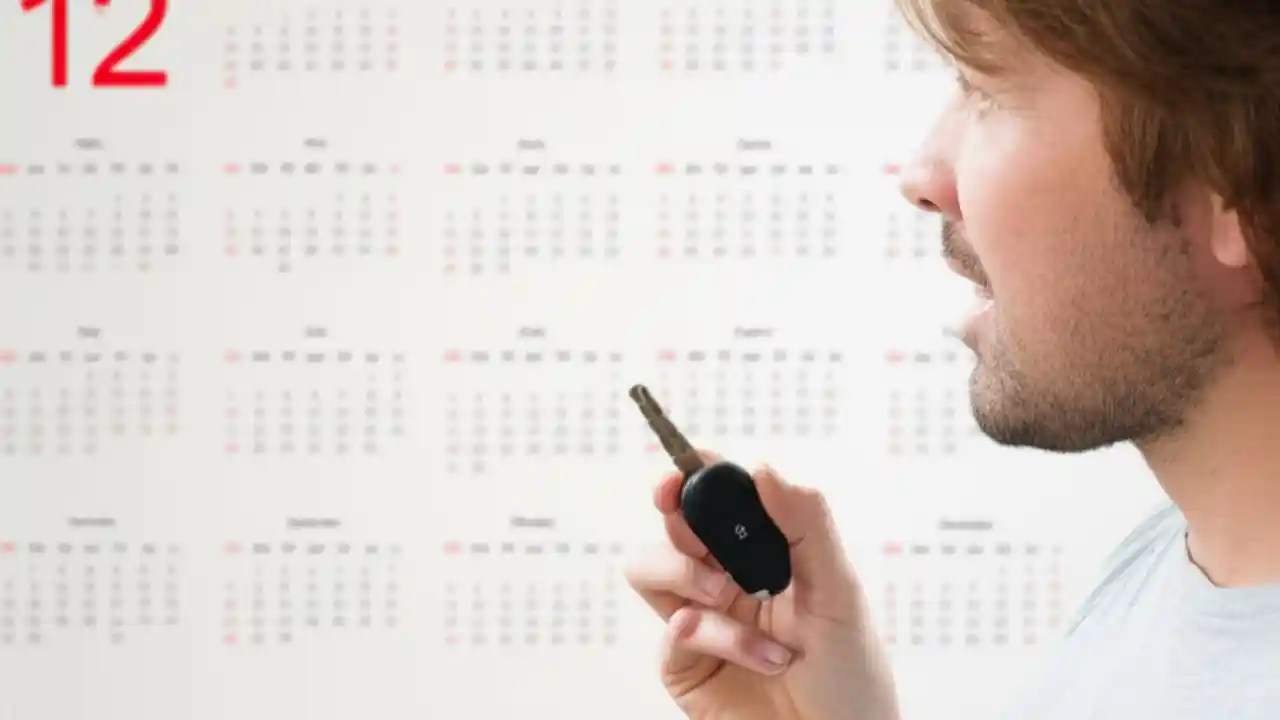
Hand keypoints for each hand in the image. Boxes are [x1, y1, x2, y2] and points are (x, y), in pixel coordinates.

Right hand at [625, 450, 901, 719]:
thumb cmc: (851, 675)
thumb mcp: (840, 590)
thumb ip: (806, 523)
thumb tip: (762, 466)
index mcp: (765, 553)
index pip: (720, 498)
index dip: (693, 474)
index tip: (685, 468)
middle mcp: (726, 580)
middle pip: (674, 524)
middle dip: (679, 518)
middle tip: (697, 527)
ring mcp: (701, 621)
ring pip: (650, 569)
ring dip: (684, 572)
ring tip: (725, 594)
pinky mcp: (684, 666)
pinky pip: (674, 631)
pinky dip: (717, 636)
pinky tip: (761, 656)